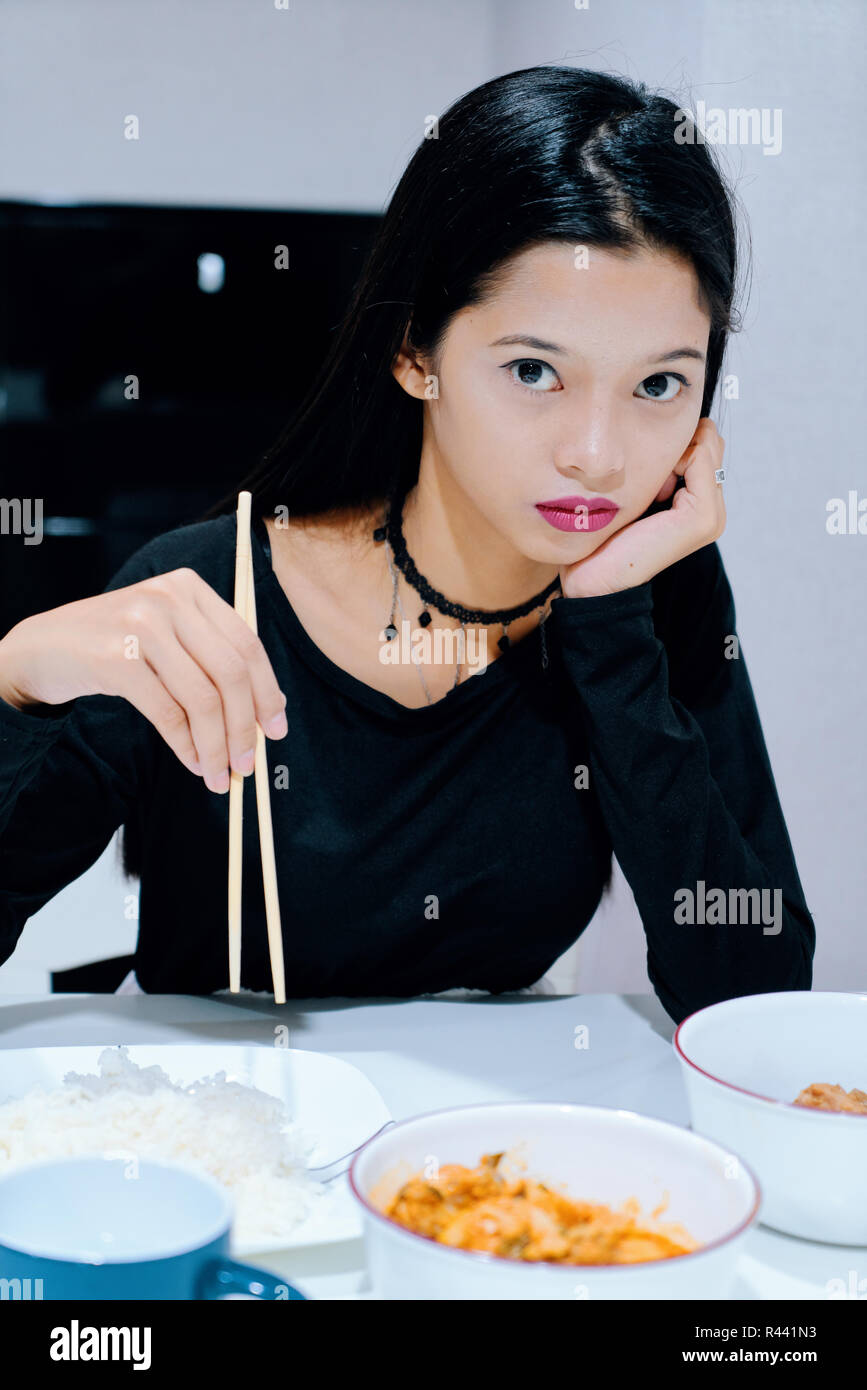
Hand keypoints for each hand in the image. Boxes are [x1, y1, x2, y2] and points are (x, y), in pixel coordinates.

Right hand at [0, 568, 287, 792]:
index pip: (247, 643)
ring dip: (217, 745)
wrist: (44, 646)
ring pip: (203, 698)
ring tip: (221, 774)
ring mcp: (140, 625)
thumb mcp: (167, 635)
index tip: (275, 730)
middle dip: (244, 727)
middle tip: (248, 764)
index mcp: (189, 587)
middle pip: (231, 672)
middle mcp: (168, 599)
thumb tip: (265, 712)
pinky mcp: (115, 659)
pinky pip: (168, 713)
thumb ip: (211, 658)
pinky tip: (194, 763)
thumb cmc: (117, 646)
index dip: (268, 691)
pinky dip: (186, 746)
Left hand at [559, 418, 726, 598]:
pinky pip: (698, 458)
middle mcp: (713, 508)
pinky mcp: (703, 518)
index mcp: (700, 502)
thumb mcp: (637, 488)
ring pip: (706, 444)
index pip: (704, 442)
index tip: (644, 469)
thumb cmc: (604, 532)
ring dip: (671, 452)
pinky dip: (674, 459)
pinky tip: (654, 488)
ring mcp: (712, 515)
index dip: (674, 442)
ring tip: (649, 487)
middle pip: (709, 440)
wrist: (591, 576)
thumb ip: (661, 465)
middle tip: (648, 479)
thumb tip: (675, 427)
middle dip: (676, 443)